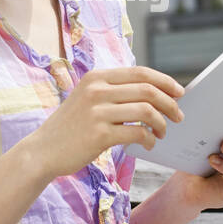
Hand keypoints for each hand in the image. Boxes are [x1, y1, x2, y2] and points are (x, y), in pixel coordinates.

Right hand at [33, 65, 185, 178]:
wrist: (42, 151)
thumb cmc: (70, 127)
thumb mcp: (87, 98)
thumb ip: (113, 91)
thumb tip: (152, 93)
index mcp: (96, 77)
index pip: (140, 72)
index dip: (165, 81)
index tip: (179, 92)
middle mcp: (97, 90)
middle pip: (148, 90)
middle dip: (170, 103)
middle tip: (178, 116)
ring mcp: (97, 112)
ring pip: (146, 111)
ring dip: (161, 123)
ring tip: (162, 133)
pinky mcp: (99, 135)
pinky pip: (137, 132)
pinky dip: (149, 138)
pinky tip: (149, 143)